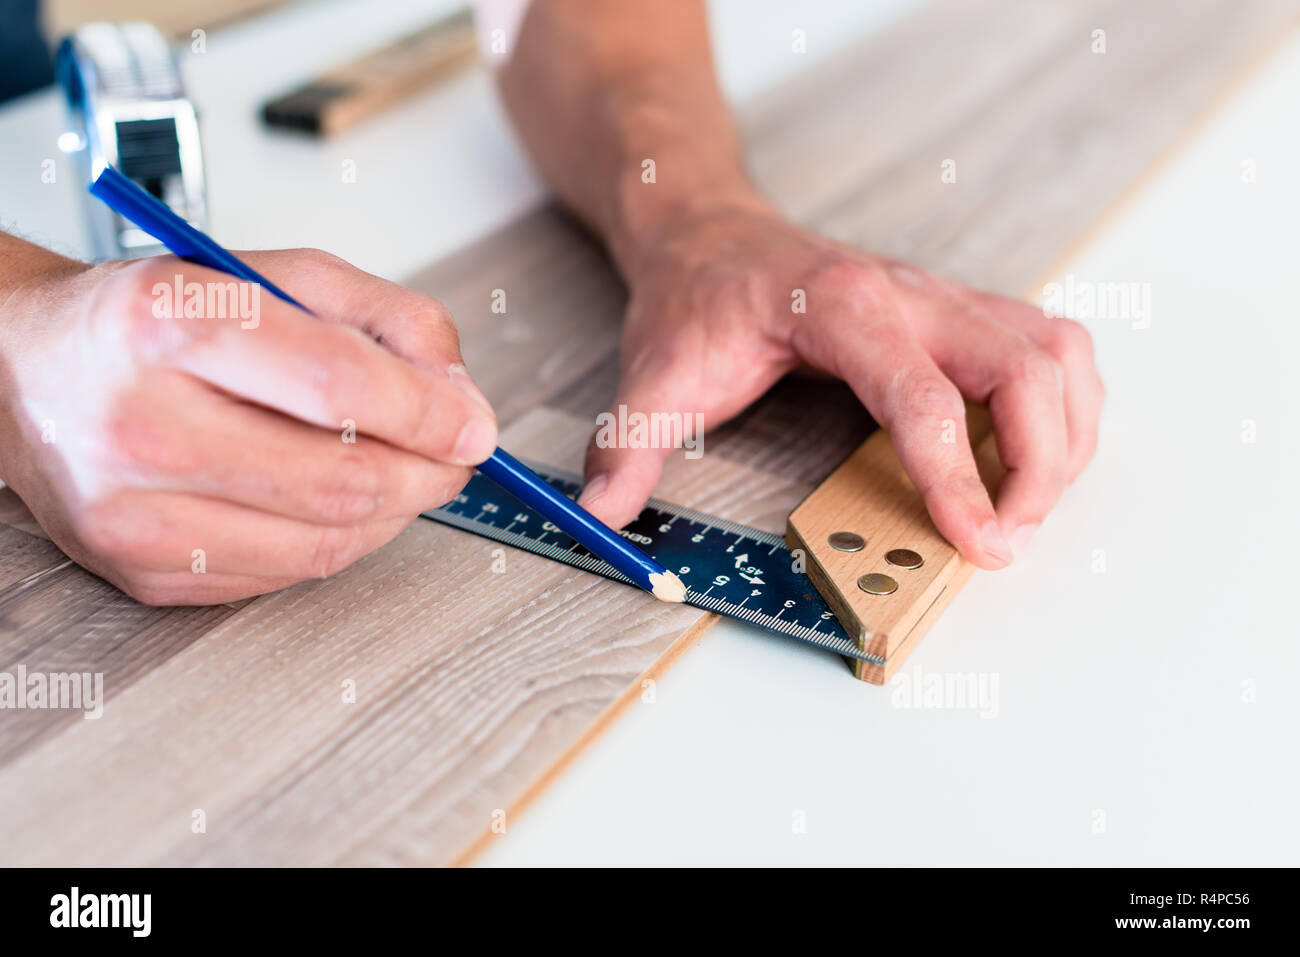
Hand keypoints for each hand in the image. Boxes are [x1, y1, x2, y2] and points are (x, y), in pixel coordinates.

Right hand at [0, 248, 496, 603]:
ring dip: (395, 512)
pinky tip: (336, 500)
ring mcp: (134, 513)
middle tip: (452, 453)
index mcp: (170, 321)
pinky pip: (289, 575)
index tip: (476, 427)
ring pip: (327, 542)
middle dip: (428, 472)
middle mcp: (140, 422)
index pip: (338, 385)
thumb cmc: (157, 319)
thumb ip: (384, 317)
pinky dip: (340, 540)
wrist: (28, 373)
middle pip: (341, 480)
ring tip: (401, 471)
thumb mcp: (277, 276)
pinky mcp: (143, 572)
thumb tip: (459, 398)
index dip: (430, 414)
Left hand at [577, 203, 1102, 568]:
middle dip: (1039, 465)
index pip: (926, 397)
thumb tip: (601, 516)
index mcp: (844, 307)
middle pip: (1027, 368)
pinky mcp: (957, 311)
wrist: (709, 230)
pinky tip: (1034, 454)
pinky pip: (1048, 346)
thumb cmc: (695, 297)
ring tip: (1031, 506)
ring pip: (1057, 352)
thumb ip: (628, 445)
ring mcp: (943, 297)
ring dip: (1067, 434)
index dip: (958, 479)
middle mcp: (912, 293)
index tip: (977, 545)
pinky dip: (1064, 404)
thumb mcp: (654, 373)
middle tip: (1006, 540)